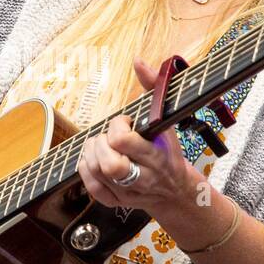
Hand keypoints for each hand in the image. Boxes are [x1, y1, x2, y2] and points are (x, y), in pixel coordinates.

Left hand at [75, 57, 203, 222]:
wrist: (176, 192)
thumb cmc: (168, 151)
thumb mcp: (166, 120)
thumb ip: (152, 88)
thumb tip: (138, 61)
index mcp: (157, 156)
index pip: (124, 141)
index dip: (117, 127)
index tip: (124, 122)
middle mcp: (143, 177)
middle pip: (111, 165)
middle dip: (102, 145)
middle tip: (108, 137)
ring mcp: (129, 192)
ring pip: (98, 174)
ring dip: (91, 154)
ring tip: (100, 145)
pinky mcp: (117, 202)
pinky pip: (93, 188)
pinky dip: (87, 170)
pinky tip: (94, 159)